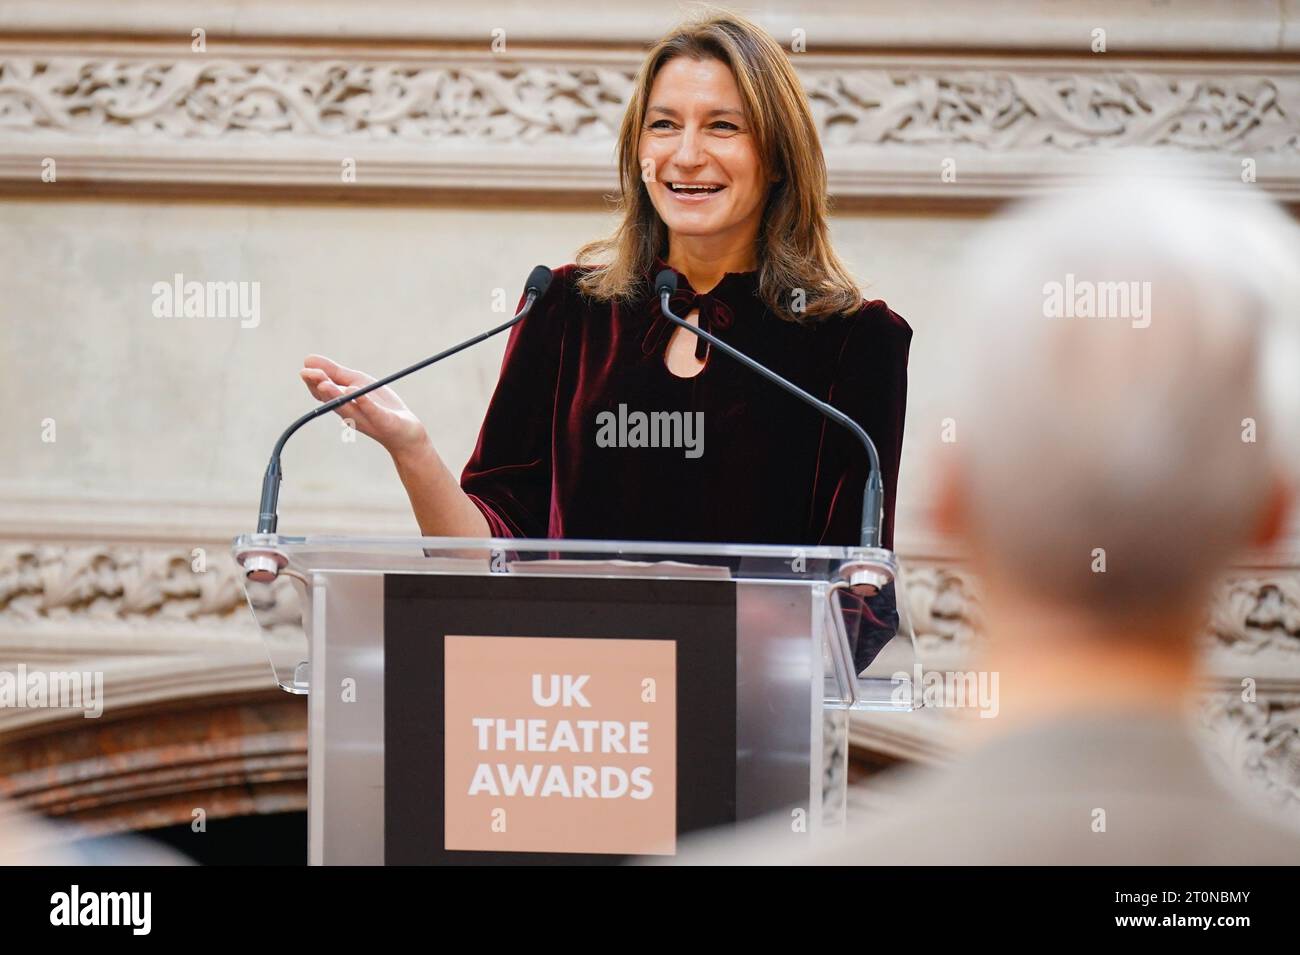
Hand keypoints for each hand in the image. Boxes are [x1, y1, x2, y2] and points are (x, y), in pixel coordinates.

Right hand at [299, 354, 428, 457]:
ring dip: (334, 394)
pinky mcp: (383, 422)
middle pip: (329, 400)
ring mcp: (365, 417)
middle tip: (307, 373)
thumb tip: (309, 359)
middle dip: (318, 386)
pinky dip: (364, 402)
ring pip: (346, 407)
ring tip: (325, 384)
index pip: (320, 392)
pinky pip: (372, 412)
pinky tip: (355, 391)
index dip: (312, 380)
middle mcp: (349, 412)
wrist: (405, 430)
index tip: (306, 366)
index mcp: (341, 402)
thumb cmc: (380, 405)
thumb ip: (336, 373)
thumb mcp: (358, 383)